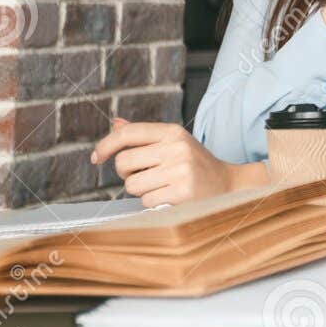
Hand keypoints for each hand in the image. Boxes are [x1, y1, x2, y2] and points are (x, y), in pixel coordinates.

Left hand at [91, 119, 266, 206]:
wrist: (228, 185)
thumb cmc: (195, 164)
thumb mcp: (173, 143)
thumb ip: (144, 135)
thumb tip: (116, 123)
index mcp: (173, 132)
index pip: (128, 133)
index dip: (106, 145)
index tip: (97, 157)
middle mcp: (177, 147)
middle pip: (124, 162)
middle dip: (126, 173)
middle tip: (144, 174)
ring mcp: (181, 170)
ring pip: (132, 184)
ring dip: (141, 190)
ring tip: (162, 185)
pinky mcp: (182, 192)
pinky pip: (146, 201)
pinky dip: (153, 202)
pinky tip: (170, 196)